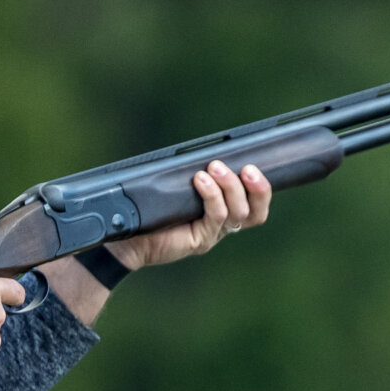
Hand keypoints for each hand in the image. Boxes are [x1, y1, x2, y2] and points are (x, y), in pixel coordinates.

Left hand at [108, 161, 272, 270]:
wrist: (127, 235)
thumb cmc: (152, 207)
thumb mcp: (179, 185)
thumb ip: (199, 173)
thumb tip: (211, 149)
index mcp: (224, 212)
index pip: (256, 205)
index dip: (262, 189)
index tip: (254, 165)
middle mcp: (222, 226)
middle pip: (255, 213)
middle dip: (257, 188)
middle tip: (246, 168)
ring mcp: (212, 234)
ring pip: (237, 213)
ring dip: (230, 186)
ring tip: (214, 168)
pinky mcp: (199, 241)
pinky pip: (215, 217)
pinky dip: (211, 196)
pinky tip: (200, 180)